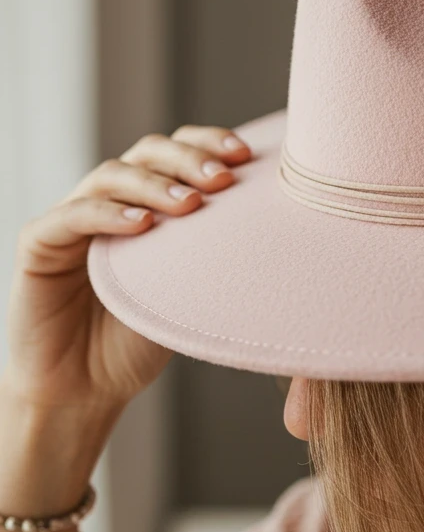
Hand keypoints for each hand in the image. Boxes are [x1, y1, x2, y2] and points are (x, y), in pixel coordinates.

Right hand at [3, 125, 251, 416]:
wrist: (87, 388)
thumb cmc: (144, 338)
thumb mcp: (193, 289)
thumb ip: (217, 253)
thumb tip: (277, 228)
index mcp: (149, 202)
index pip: (178, 152)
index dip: (209, 143)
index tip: (246, 157)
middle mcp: (112, 201)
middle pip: (148, 153)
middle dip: (189, 159)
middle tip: (222, 179)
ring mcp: (73, 219)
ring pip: (111, 176)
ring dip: (155, 185)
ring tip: (190, 204)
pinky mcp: (39, 245)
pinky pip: (70, 216)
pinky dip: (107, 214)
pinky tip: (142, 226)